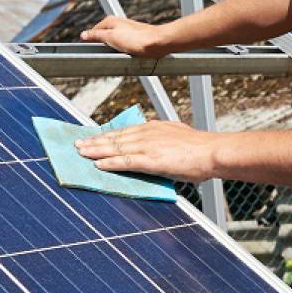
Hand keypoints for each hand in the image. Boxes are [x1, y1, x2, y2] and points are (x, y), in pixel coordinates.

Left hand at [75, 120, 220, 182]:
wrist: (213, 152)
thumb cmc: (201, 149)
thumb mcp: (178, 136)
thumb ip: (164, 138)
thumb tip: (157, 142)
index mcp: (155, 128)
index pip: (125, 130)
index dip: (108, 134)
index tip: (95, 136)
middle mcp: (148, 134)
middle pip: (115, 137)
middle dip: (95, 141)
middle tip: (78, 143)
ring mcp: (148, 146)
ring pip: (116, 147)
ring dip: (96, 150)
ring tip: (81, 153)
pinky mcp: (151, 160)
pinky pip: (125, 161)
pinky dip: (110, 163)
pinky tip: (98, 165)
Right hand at [81, 15, 171, 57]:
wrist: (158, 43)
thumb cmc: (136, 39)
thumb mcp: (111, 37)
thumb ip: (96, 36)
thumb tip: (83, 34)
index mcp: (111, 21)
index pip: (94, 31)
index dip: (92, 41)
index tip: (90, 51)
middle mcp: (119, 24)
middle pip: (104, 38)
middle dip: (104, 47)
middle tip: (106, 55)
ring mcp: (128, 31)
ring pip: (115, 43)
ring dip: (115, 51)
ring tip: (119, 56)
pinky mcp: (135, 38)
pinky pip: (125, 47)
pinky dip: (124, 52)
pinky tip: (127, 56)